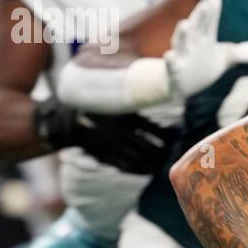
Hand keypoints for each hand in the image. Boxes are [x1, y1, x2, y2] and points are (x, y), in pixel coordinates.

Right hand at [35, 96, 174, 173]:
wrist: (70, 117)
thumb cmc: (100, 102)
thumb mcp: (118, 94)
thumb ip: (138, 90)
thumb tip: (162, 77)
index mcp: (128, 117)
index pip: (156, 131)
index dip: (170, 137)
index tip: (177, 137)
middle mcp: (121, 134)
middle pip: (149, 149)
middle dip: (163, 154)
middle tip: (172, 154)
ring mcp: (112, 147)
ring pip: (138, 161)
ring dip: (153, 164)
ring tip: (162, 164)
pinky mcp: (104, 156)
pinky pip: (125, 167)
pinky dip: (138, 170)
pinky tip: (146, 170)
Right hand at [164, 0, 247, 97]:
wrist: (182, 86)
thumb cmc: (203, 67)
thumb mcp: (225, 58)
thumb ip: (244, 52)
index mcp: (205, 40)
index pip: (210, 22)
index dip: (213, 10)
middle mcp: (193, 45)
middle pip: (196, 28)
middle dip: (200, 16)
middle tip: (205, 4)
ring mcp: (183, 56)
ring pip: (181, 43)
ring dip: (182, 34)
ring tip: (185, 23)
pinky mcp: (175, 71)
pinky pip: (171, 65)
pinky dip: (170, 60)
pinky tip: (169, 55)